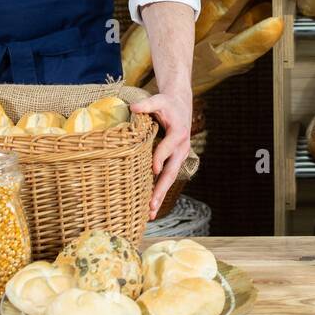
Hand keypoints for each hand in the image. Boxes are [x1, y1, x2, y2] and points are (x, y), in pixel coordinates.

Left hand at [129, 90, 191, 220]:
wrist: (181, 106)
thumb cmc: (167, 104)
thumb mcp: (159, 100)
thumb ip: (146, 104)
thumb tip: (132, 108)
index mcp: (178, 133)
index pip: (168, 148)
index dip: (160, 157)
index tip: (153, 170)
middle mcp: (181, 148)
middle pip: (171, 171)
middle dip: (161, 189)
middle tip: (151, 205)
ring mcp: (179, 157)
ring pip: (169, 179)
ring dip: (160, 196)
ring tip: (150, 214)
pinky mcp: (174, 161)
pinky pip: (167, 177)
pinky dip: (160, 191)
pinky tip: (151, 205)